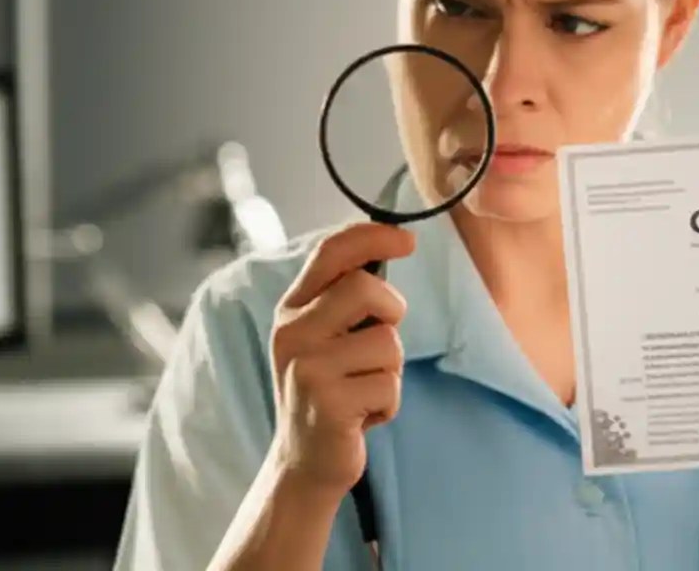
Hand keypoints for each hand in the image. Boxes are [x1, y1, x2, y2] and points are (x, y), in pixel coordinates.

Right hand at [268, 222, 414, 497]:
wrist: (303, 461)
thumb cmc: (328, 391)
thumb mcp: (323, 338)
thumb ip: (343, 298)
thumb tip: (388, 247)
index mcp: (291, 310)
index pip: (330, 253)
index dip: (372, 235)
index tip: (407, 239)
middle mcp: (292, 333)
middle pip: (366, 288)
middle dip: (391, 312)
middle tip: (378, 345)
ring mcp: (308, 368)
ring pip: (387, 342)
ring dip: (390, 371)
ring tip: (363, 389)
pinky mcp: (329, 403)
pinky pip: (389, 385)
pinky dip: (388, 404)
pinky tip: (362, 416)